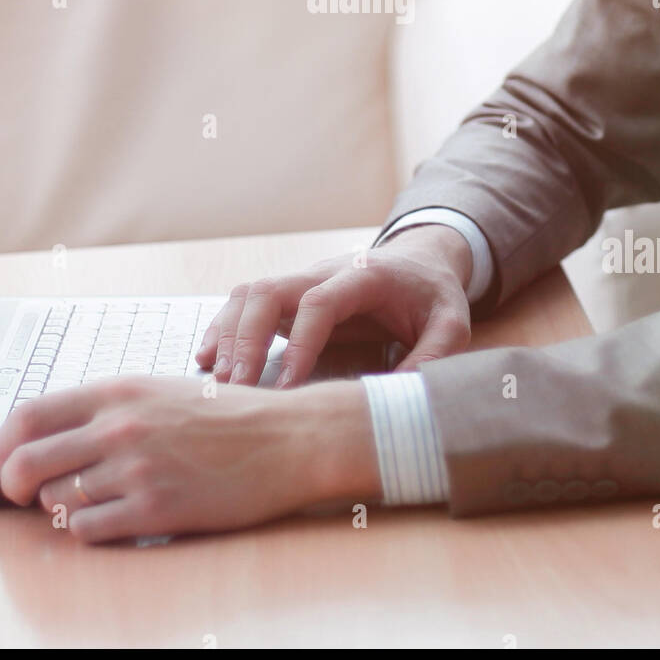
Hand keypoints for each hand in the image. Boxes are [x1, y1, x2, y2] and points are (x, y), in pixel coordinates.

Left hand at [0, 377, 380, 541]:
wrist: (284, 439)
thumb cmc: (228, 416)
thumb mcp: (161, 391)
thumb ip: (107, 409)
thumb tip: (49, 435)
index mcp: (118, 390)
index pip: (28, 414)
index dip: (1, 444)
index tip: (0, 462)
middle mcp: (120, 426)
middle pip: (27, 462)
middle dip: (14, 485)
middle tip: (23, 494)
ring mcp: (135, 469)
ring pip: (56, 500)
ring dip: (60, 506)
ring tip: (88, 500)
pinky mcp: (155, 509)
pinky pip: (89, 530)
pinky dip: (90, 529)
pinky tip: (112, 517)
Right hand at [194, 225, 473, 388]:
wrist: (420, 261)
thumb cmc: (432, 295)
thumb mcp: (452, 324)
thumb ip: (434, 356)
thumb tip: (400, 399)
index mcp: (364, 276)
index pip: (320, 300)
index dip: (300, 340)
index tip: (288, 384)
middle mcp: (323, 273)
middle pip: (269, 291)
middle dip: (246, 337)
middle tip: (236, 386)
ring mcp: (301, 282)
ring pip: (249, 294)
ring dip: (228, 335)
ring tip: (218, 381)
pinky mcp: (289, 298)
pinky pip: (245, 305)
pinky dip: (222, 330)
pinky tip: (207, 361)